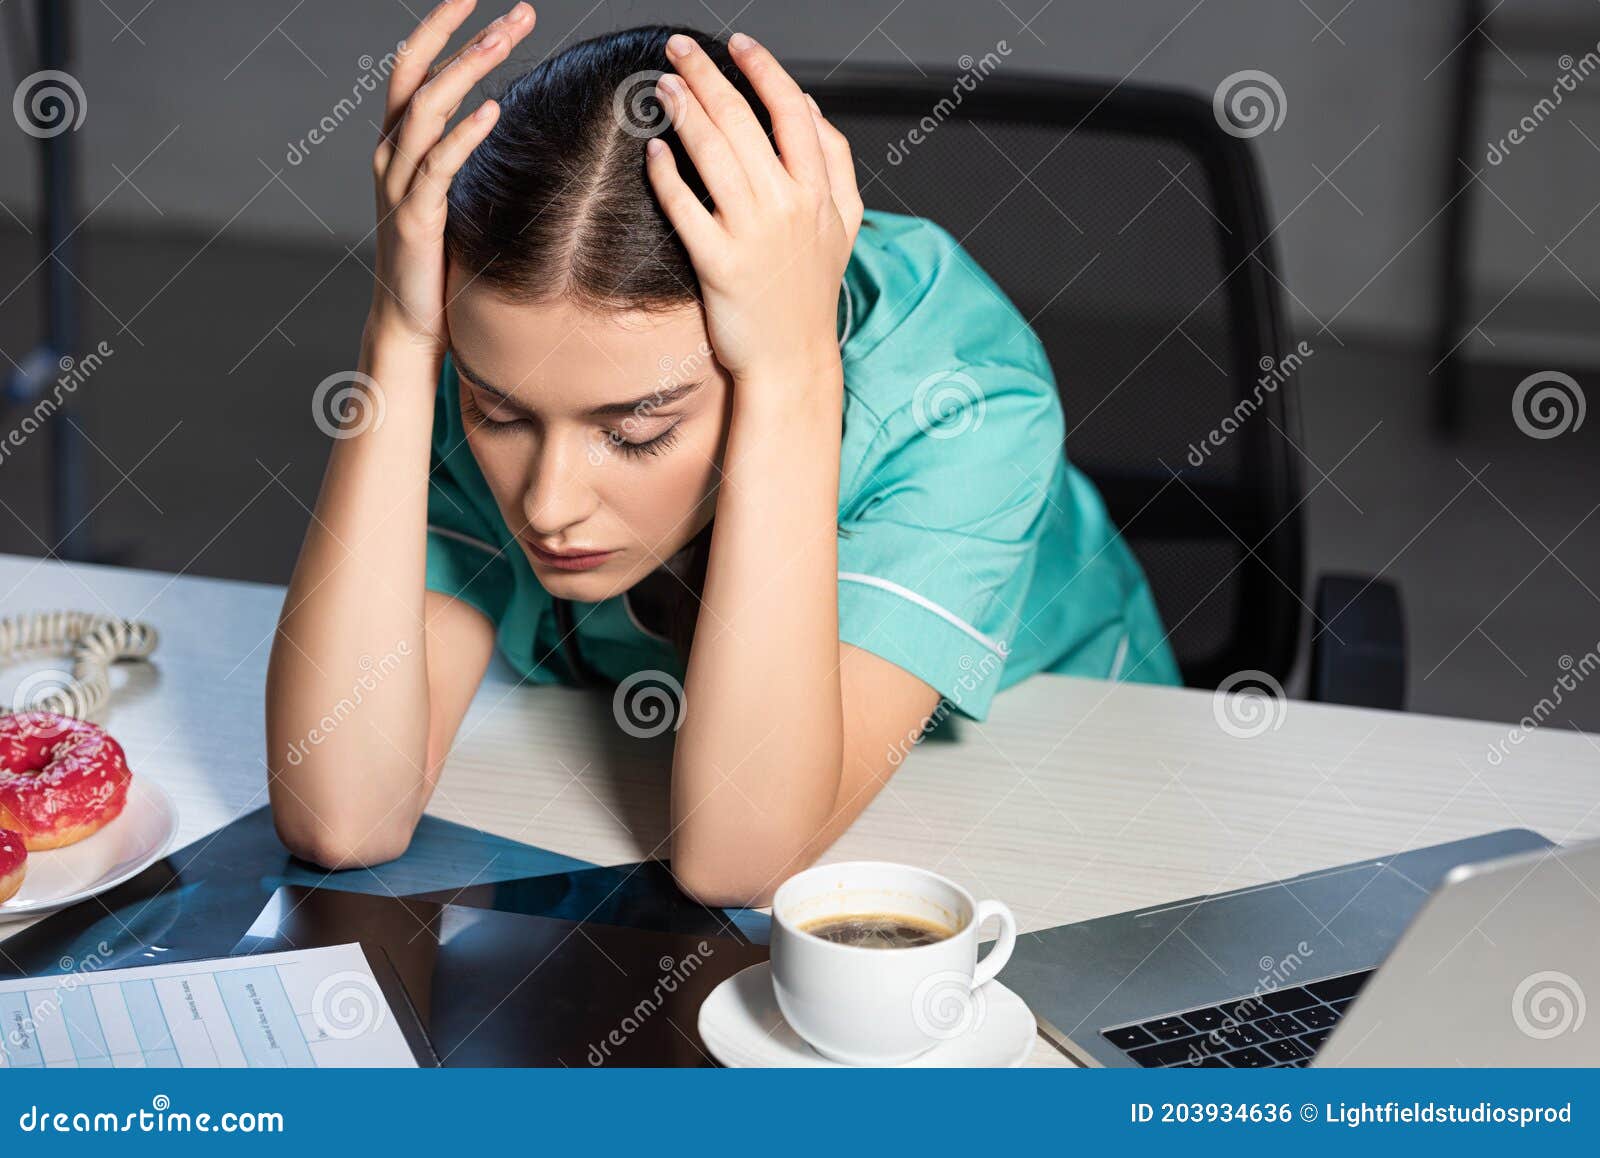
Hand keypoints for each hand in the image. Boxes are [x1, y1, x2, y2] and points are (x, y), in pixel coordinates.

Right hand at [367, 0, 536, 356]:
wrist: (409, 317)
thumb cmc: (437, 255)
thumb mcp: (446, 191)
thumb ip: (459, 150)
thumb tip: (498, 113)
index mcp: (399, 141)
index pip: (414, 66)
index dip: (442, 26)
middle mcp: (390, 153)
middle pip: (421, 75)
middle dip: (466, 36)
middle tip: (520, 12)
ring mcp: (397, 184)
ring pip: (427, 110)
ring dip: (468, 70)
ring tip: (505, 39)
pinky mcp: (414, 218)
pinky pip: (438, 166)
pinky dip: (464, 134)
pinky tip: (493, 110)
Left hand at [646, 33, 863, 389]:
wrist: (793, 358)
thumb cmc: (811, 290)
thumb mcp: (844, 224)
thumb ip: (836, 161)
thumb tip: (808, 105)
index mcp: (819, 191)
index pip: (791, 111)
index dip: (763, 70)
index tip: (737, 44)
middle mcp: (788, 206)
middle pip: (743, 122)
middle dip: (707, 76)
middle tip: (678, 49)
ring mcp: (752, 235)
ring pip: (713, 155)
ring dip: (684, 111)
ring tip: (662, 86)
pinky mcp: (718, 264)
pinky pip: (686, 207)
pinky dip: (667, 174)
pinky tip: (653, 150)